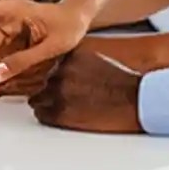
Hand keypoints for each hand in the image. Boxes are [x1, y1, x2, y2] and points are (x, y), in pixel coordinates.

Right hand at [0, 0, 92, 85]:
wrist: (82, 15)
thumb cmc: (70, 22)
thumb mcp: (50, 46)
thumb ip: (22, 61)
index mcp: (16, 10)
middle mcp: (10, 16)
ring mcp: (13, 24)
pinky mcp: (16, 32)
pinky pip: (3, 48)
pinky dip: (1, 63)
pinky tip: (4, 76)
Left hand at [28, 45, 143, 133]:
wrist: (133, 99)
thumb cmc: (119, 80)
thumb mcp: (94, 57)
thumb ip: (73, 58)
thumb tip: (59, 63)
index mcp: (68, 54)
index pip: (41, 59)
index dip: (43, 69)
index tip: (46, 74)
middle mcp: (60, 71)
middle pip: (36, 79)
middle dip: (43, 85)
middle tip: (55, 91)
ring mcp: (58, 92)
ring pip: (36, 98)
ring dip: (44, 101)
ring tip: (59, 103)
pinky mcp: (60, 113)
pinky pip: (41, 114)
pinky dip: (47, 114)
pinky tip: (61, 113)